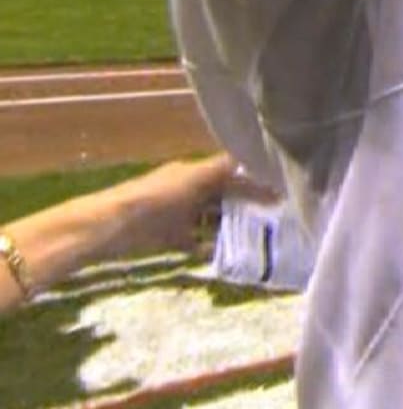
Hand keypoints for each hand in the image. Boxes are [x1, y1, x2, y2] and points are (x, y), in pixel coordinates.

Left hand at [106, 155, 275, 258]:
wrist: (110, 227)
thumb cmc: (155, 198)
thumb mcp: (194, 179)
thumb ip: (224, 170)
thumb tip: (256, 159)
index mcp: (195, 172)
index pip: (232, 170)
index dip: (255, 176)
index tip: (282, 186)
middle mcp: (189, 191)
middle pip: (225, 195)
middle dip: (249, 202)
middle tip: (279, 212)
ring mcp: (180, 216)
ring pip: (214, 218)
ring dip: (234, 224)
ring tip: (261, 233)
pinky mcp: (171, 239)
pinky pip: (198, 242)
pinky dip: (212, 246)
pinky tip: (230, 253)